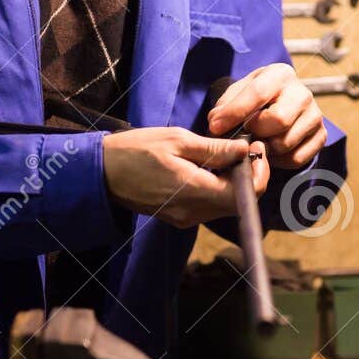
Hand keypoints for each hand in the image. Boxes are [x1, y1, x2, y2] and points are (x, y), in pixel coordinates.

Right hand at [102, 126, 267, 227]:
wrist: (100, 173)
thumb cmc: (136, 150)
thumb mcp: (177, 140)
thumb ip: (214, 149)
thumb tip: (245, 151)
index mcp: (195, 191)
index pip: (246, 194)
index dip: (258, 173)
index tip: (255, 148)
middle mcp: (194, 213)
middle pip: (240, 202)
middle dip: (249, 176)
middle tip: (245, 148)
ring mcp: (186, 218)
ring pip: (226, 205)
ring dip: (234, 182)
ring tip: (227, 154)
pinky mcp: (179, 217)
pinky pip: (210, 205)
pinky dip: (218, 188)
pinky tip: (210, 167)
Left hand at [207, 63, 326, 168]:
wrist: (280, 104)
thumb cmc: (255, 98)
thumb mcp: (237, 93)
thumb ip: (225, 107)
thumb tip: (217, 125)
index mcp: (280, 75)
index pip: (258, 93)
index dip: (235, 113)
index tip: (215, 127)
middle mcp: (303, 93)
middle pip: (279, 120)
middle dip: (255, 132)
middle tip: (244, 135)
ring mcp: (315, 115)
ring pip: (286, 143)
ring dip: (265, 149)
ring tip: (256, 143)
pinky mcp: (321, 136)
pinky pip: (296, 158)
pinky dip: (279, 161)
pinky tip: (271, 152)